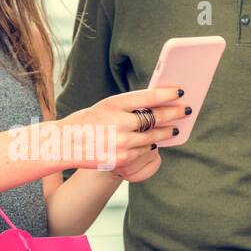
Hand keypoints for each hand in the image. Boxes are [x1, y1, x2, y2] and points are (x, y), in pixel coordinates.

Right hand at [60, 86, 190, 180]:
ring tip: (175, 129)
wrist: (64, 144)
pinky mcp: (122, 158)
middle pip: (155, 118)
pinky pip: (144, 151)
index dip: (167, 95)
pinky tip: (156, 142)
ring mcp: (122, 142)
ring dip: (166, 133)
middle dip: (174, 114)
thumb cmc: (87, 122)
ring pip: (153, 137)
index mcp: (112, 104)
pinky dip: (151, 146)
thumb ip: (128, 107)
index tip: (180, 91)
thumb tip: (156, 106)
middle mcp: (119, 122)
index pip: (148, 97)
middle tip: (185, 110)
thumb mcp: (105, 107)